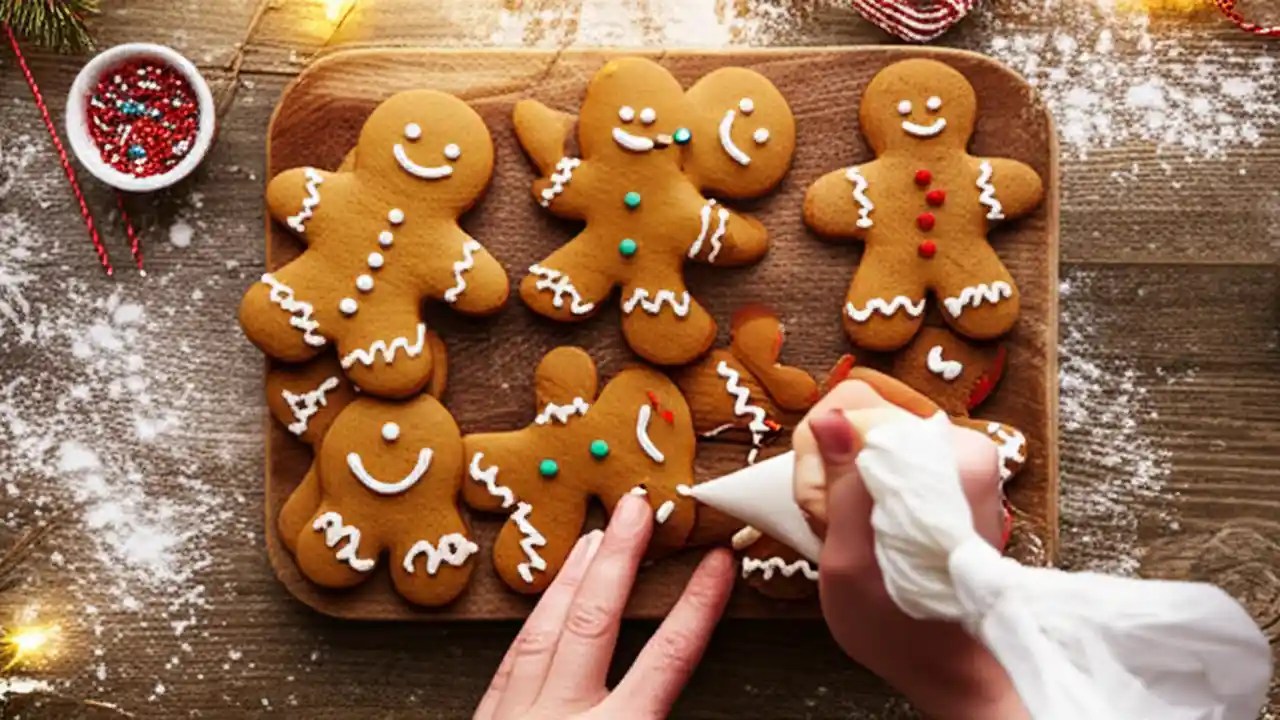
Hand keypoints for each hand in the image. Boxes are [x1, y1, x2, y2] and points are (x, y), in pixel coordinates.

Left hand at [475, 494, 734, 719]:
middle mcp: (562, 716)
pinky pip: (510, 662)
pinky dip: (531, 625)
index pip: (666, 658)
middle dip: (621, 558)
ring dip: (573, 579)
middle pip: (596, 621)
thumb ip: (653, 716)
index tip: (718, 562)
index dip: (696, 606)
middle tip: (637, 508)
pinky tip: (543, 605)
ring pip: (545, 631)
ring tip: (594, 538)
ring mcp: (517, 718)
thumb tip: (676, 683)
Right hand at [792, 377, 1027, 719]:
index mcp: (941, 460)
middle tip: (832, 520)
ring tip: (852, 531)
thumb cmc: (899, 627)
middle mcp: (961, 449)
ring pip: (876, 434)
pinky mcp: (959, 477)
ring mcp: (963, 461)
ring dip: (850, 478)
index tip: (820, 505)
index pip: (854, 405)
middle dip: (834, 462)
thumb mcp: (847, 561)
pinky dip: (871, 488)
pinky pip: (894, 457)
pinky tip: (870, 531)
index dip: (821, 452)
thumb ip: (840, 483)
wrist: (954, 666)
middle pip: (867, 413)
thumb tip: (829, 418)